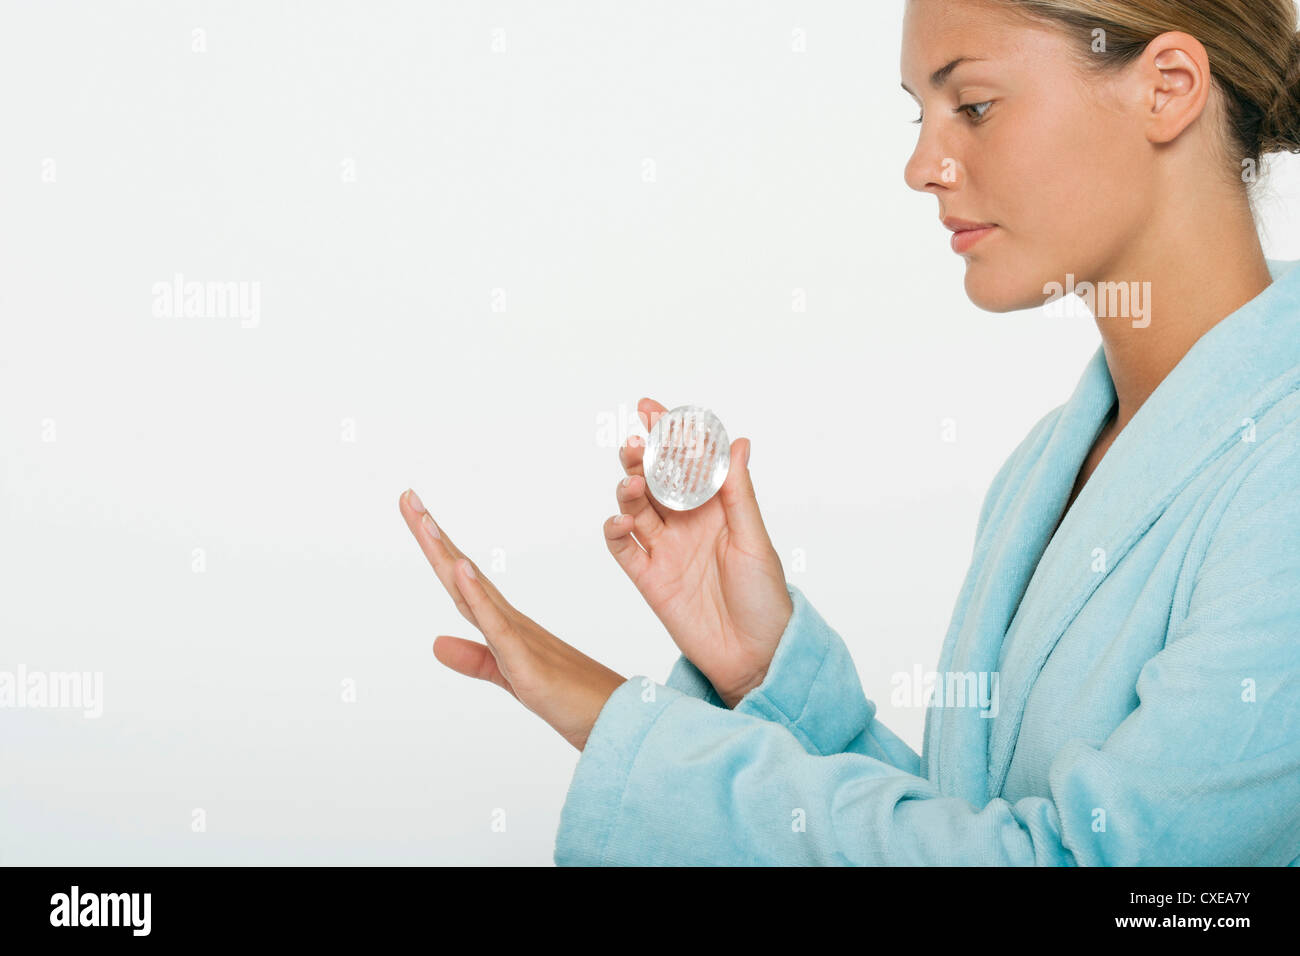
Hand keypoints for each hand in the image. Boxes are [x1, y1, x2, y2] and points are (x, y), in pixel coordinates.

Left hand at [399, 489, 626, 750]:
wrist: (614, 718)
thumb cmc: (571, 696)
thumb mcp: (510, 677)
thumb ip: (476, 659)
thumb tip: (437, 644)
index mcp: (503, 623)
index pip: (461, 581)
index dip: (437, 549)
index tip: (418, 516)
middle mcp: (509, 620)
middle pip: (461, 572)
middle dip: (433, 536)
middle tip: (408, 497)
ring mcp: (517, 636)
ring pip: (473, 589)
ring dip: (447, 554)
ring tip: (424, 521)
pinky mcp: (524, 661)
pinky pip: (495, 624)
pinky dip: (476, 595)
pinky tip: (461, 569)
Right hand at [605, 398, 792, 708]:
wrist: (755, 656)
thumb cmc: (765, 598)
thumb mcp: (754, 540)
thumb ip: (737, 492)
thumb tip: (737, 440)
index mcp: (716, 507)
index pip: (688, 460)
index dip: (669, 433)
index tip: (650, 408)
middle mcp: (687, 522)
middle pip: (655, 478)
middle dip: (641, 455)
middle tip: (634, 443)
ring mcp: (665, 549)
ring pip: (635, 506)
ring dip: (628, 488)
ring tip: (632, 483)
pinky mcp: (648, 578)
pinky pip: (623, 548)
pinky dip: (615, 530)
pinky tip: (620, 520)